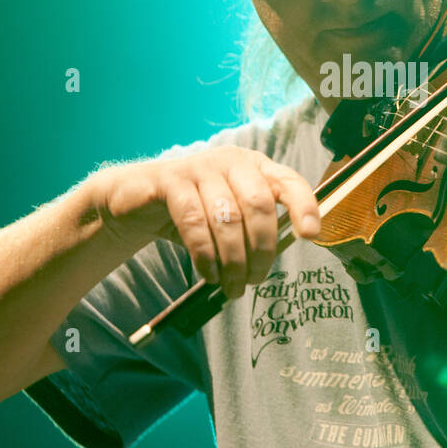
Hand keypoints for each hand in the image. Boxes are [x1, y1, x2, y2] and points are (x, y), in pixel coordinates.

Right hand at [92, 147, 320, 297]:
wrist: (136, 202)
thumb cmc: (194, 212)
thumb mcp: (230, 217)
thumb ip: (255, 228)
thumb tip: (276, 256)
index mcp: (255, 166)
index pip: (289, 181)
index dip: (304, 206)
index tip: (310, 235)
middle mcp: (232, 161)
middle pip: (259, 205)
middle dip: (262, 249)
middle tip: (255, 280)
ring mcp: (200, 166)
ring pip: (228, 218)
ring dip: (233, 260)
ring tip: (232, 286)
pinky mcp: (171, 180)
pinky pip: (195, 222)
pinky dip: (206, 255)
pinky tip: (209, 274)